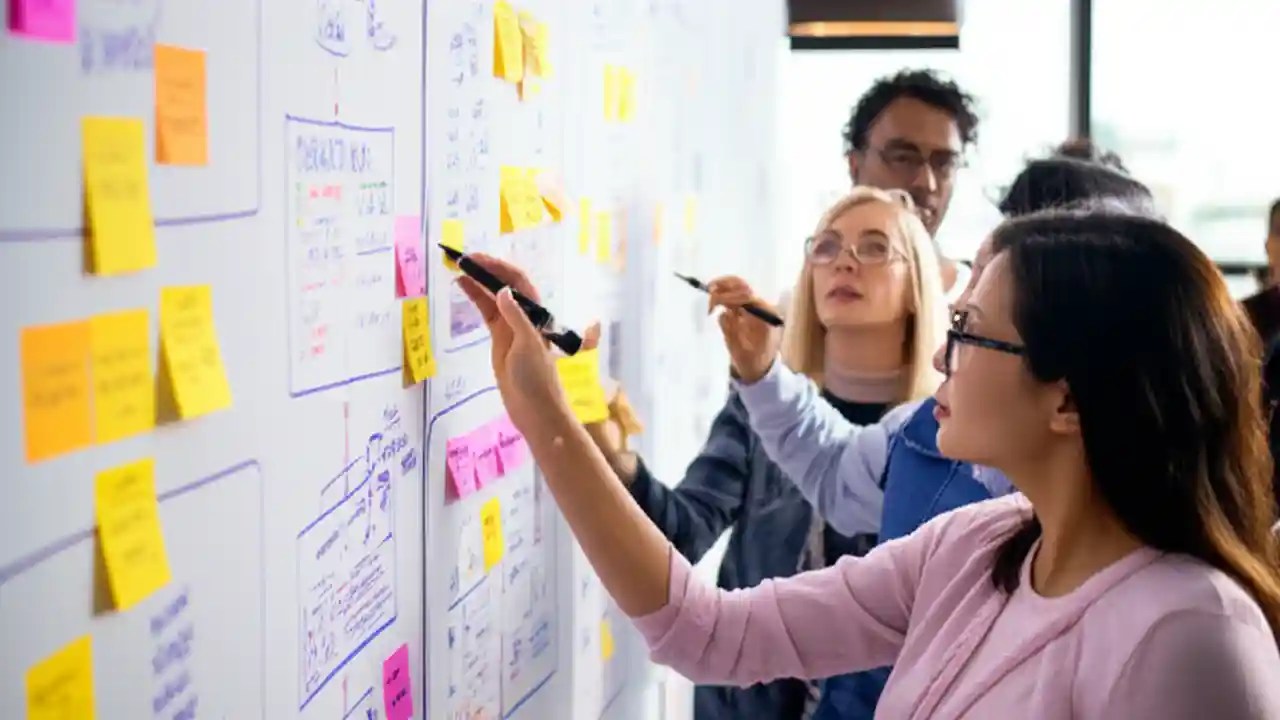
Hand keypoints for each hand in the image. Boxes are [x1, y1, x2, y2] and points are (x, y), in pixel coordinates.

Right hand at [456, 254, 598, 436]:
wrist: (534, 409)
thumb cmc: (537, 378)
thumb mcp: (528, 345)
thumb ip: (516, 318)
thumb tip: (503, 290)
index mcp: (536, 314)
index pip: (518, 281)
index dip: (499, 267)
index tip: (478, 259)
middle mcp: (524, 315)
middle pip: (505, 285)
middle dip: (486, 269)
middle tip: (462, 258)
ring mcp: (511, 327)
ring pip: (493, 296)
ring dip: (478, 281)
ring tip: (458, 267)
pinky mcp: (500, 338)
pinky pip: (487, 312)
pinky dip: (476, 298)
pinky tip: (464, 287)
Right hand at [706, 275, 781, 382]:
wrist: (761, 369)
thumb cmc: (753, 362)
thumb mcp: (741, 351)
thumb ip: (733, 332)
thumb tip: (724, 314)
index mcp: (766, 315)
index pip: (748, 297)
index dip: (730, 296)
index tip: (715, 303)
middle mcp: (762, 307)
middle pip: (744, 287)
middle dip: (725, 286)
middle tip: (708, 291)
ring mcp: (755, 307)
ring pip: (738, 288)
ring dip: (722, 288)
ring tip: (709, 296)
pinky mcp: (747, 309)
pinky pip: (734, 296)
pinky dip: (722, 296)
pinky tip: (713, 304)